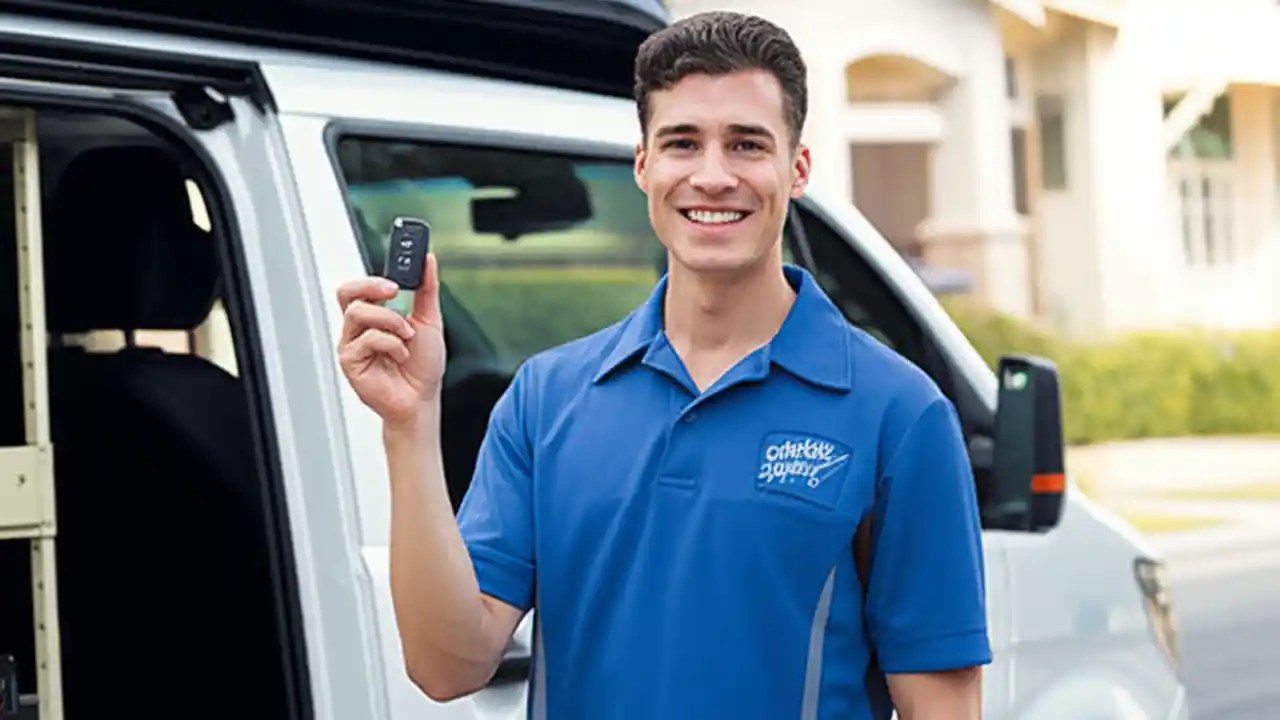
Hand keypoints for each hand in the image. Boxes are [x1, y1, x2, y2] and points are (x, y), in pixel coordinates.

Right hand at [336, 253, 446, 426]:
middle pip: (347, 292)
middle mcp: (358, 328)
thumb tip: (429, 260)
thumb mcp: (429, 320)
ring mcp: (352, 344)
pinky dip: (392, 344)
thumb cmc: (423, 366)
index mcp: (373, 316)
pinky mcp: (350, 362)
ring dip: (391, 321)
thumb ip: (426, 289)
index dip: (373, 276)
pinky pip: (367, 339)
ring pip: (358, 312)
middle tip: (394, 292)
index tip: (397, 275)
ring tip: (408, 336)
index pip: (360, 286)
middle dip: (371, 286)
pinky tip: (401, 355)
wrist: (423, 399)